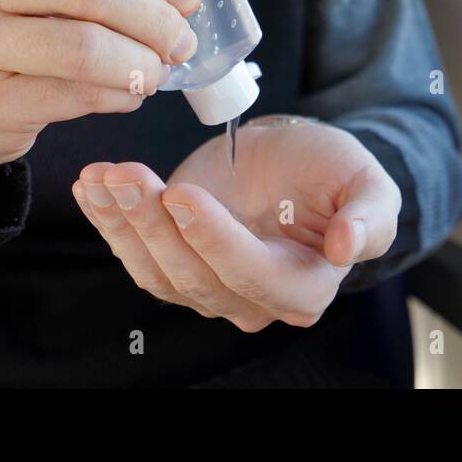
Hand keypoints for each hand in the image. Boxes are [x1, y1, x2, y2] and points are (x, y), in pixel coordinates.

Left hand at [71, 117, 400, 330]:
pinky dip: (109, 223)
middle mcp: (255, 300)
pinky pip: (137, 257)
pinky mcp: (177, 264)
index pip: (253, 274)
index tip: (180, 193)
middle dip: (153, 224)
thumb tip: (350, 247)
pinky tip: (92, 188)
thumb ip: (369, 216)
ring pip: (159, 272)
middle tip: (126, 173)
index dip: (213, 239)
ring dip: (123, 224)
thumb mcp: (367, 182)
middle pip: (196, 277)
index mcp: (305, 286)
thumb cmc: (334, 172)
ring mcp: (211, 287)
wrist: (298, 161)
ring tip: (103, 176)